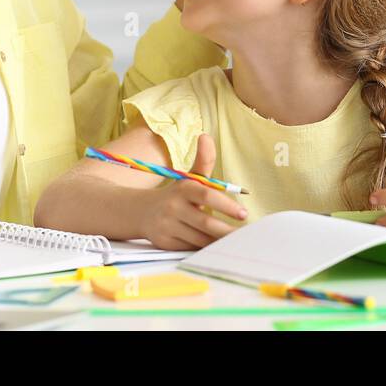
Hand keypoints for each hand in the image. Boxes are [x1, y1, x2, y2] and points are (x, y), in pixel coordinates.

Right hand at [137, 134, 246, 249]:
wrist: (141, 211)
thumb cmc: (176, 194)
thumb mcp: (190, 178)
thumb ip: (204, 161)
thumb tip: (206, 136)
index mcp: (184, 188)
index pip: (207, 196)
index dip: (226, 206)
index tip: (243, 214)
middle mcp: (174, 207)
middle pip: (206, 222)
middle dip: (226, 230)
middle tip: (244, 235)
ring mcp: (167, 226)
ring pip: (200, 239)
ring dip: (217, 242)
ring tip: (234, 242)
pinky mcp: (165, 242)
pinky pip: (190, 248)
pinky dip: (204, 248)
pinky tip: (216, 247)